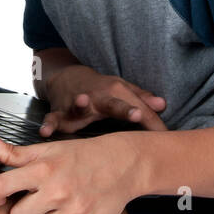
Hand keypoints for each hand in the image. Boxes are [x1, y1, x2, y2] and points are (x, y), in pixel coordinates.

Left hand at [0, 129, 140, 213]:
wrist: (124, 162)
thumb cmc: (82, 156)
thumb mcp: (48, 149)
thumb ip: (14, 152)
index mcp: (44, 169)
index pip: (0, 187)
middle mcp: (58, 190)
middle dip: (23, 209)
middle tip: (37, 199)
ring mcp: (75, 210)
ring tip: (57, 206)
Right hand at [38, 64, 167, 136]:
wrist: (65, 77)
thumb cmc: (99, 87)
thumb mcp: (121, 88)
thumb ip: (141, 99)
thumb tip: (164, 105)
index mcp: (116, 93)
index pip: (138, 110)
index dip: (153, 123)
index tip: (167, 136)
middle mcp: (98, 97)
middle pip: (114, 104)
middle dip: (125, 109)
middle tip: (137, 114)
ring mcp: (77, 103)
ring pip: (79, 105)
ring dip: (80, 103)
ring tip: (82, 101)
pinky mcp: (59, 111)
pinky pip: (52, 118)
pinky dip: (48, 124)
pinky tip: (45, 132)